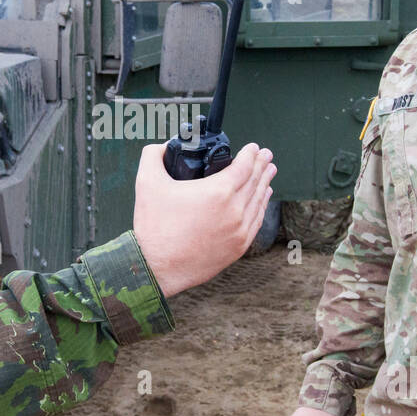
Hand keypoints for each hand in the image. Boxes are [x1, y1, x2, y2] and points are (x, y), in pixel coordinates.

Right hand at [133, 141, 275, 296]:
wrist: (156, 267)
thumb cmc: (153, 227)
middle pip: (255, 182)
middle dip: (262, 166)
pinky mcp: (238, 248)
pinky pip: (256, 222)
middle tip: (267, 155)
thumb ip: (153, 156)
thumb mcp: (147, 182)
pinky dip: (262, 207)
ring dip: (265, 184)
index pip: (244, 166)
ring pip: (259, 202)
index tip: (253, 147)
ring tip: (269, 172)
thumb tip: (161, 147)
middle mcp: (235, 211)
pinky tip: (263, 199)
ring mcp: (239, 231)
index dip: (250, 154)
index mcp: (218, 192)